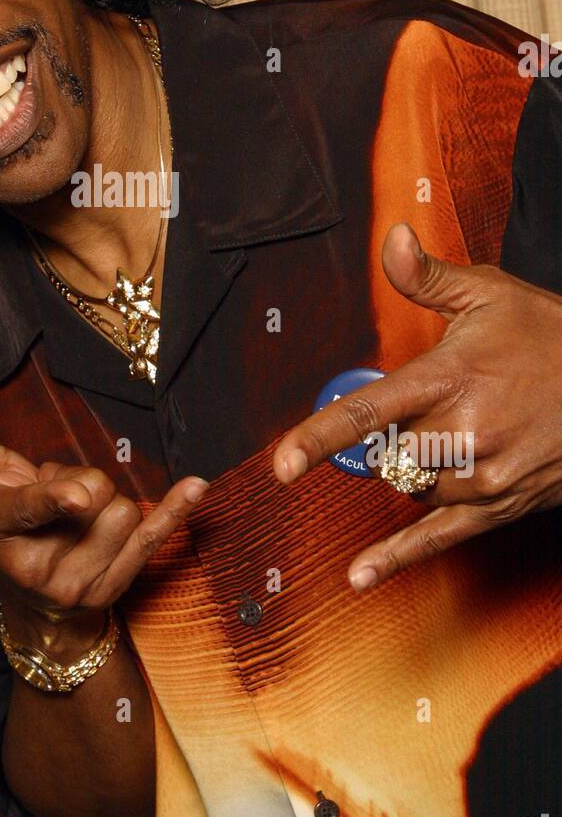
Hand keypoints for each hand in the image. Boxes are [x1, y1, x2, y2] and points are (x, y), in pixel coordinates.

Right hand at [0, 411, 208, 624]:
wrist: (33, 601)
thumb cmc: (8, 524)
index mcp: (2, 531)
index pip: (31, 509)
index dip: (57, 498)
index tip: (80, 495)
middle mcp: (42, 567)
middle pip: (96, 498)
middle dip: (86, 481)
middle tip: (63, 496)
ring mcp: (82, 583)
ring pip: (127, 514)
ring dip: (109, 502)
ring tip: (81, 516)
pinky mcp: (117, 585)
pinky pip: (156, 539)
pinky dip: (177, 510)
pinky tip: (197, 486)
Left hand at [273, 222, 561, 591]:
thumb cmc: (550, 337)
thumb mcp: (490, 295)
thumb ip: (428, 277)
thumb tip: (391, 239)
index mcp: (451, 378)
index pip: (370, 412)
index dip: (320, 438)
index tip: (282, 464)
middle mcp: (464, 432)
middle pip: (386, 451)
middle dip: (394, 432)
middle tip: (438, 403)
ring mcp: (484, 474)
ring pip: (409, 484)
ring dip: (413, 465)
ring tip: (463, 428)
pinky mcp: (502, 506)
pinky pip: (439, 538)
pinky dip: (396, 557)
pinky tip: (359, 577)